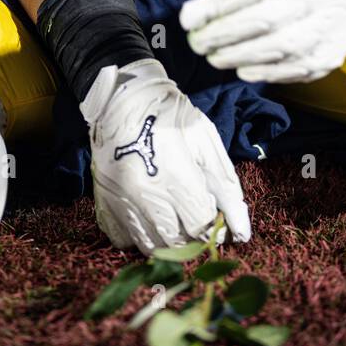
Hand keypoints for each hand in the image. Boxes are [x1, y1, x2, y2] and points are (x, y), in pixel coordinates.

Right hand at [79, 58, 250, 255]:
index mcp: (175, 174)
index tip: (214, 214)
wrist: (120, 98)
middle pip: (178, 242)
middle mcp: (145, 194)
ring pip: (152, 246)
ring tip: (173, 214)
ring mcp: (120, 201)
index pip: (201, 225)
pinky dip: (140, 235)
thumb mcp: (205, 141)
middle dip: (194, 234)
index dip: (214, 224)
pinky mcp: (103, 204)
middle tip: (195, 214)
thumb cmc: (170, 116)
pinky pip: (125, 240)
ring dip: (169, 238)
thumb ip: (226, 187)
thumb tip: (242, 231)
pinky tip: (148, 214)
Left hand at [180, 0, 345, 83]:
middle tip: (195, 40)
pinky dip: (265, 71)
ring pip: (277, 48)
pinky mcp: (334, 52)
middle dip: (221, 34)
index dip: (216, 4)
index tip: (187, 16)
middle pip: (262, 20)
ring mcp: (328, 28)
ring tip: (212, 56)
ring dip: (237, 56)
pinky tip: (243, 68)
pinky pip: (295, 68)